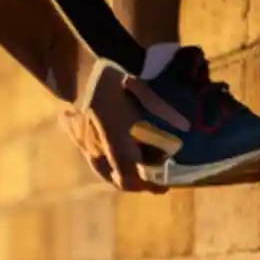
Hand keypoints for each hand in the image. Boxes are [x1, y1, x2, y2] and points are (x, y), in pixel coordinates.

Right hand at [60, 61, 188, 192]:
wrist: (74, 72)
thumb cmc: (108, 78)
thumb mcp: (138, 86)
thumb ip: (160, 107)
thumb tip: (185, 126)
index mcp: (114, 134)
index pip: (131, 172)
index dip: (148, 184)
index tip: (164, 186)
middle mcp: (99, 147)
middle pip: (119, 180)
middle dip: (139, 185)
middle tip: (155, 183)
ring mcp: (86, 148)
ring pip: (106, 175)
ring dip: (125, 179)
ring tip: (139, 175)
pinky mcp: (79, 143)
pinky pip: (97, 165)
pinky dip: (110, 171)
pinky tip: (118, 164)